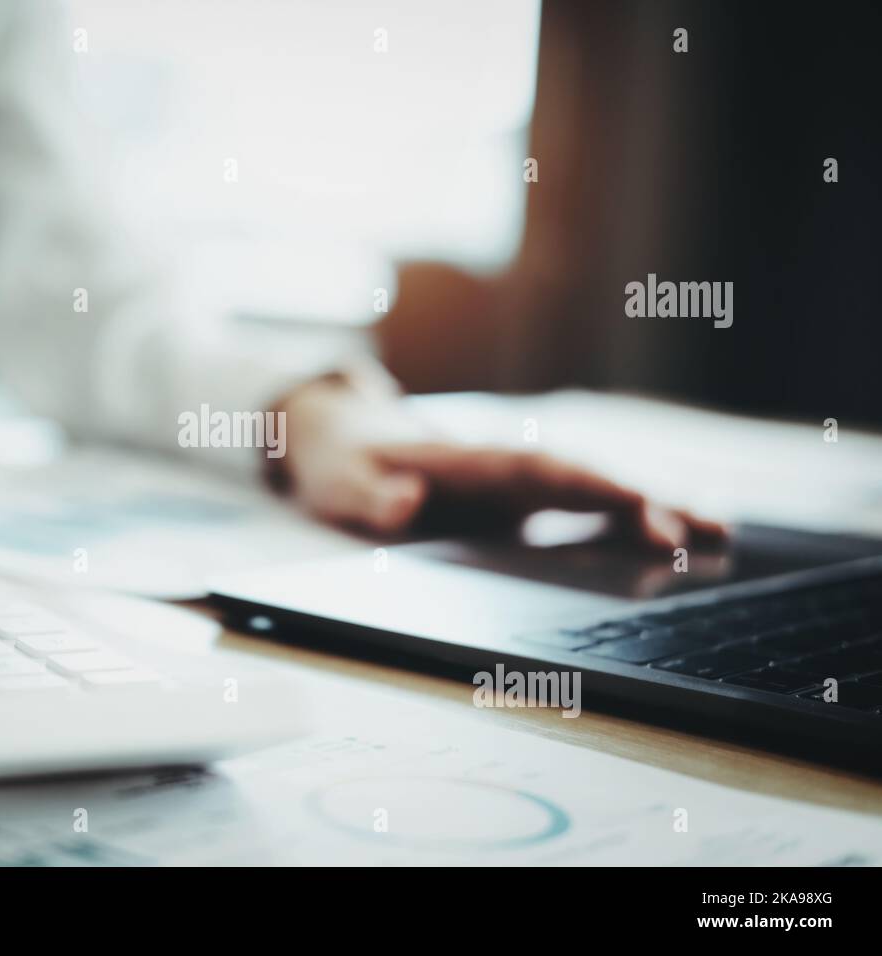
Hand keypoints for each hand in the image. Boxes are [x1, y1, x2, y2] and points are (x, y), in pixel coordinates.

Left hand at [276, 375, 725, 546]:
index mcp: (465, 460)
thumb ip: (370, 496)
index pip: (539, 472)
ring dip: (651, 503)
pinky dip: (625, 515)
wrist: (339, 432)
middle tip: (708, 528)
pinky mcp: (514, 499)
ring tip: (721, 529)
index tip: (642, 507)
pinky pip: (580, 504)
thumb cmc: (339, 462)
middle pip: (584, 476)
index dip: (590, 488)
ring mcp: (513, 480)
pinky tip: (673, 535)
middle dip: (644, 498)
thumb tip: (404, 505)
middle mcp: (501, 463)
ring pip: (593, 486)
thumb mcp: (339, 483)